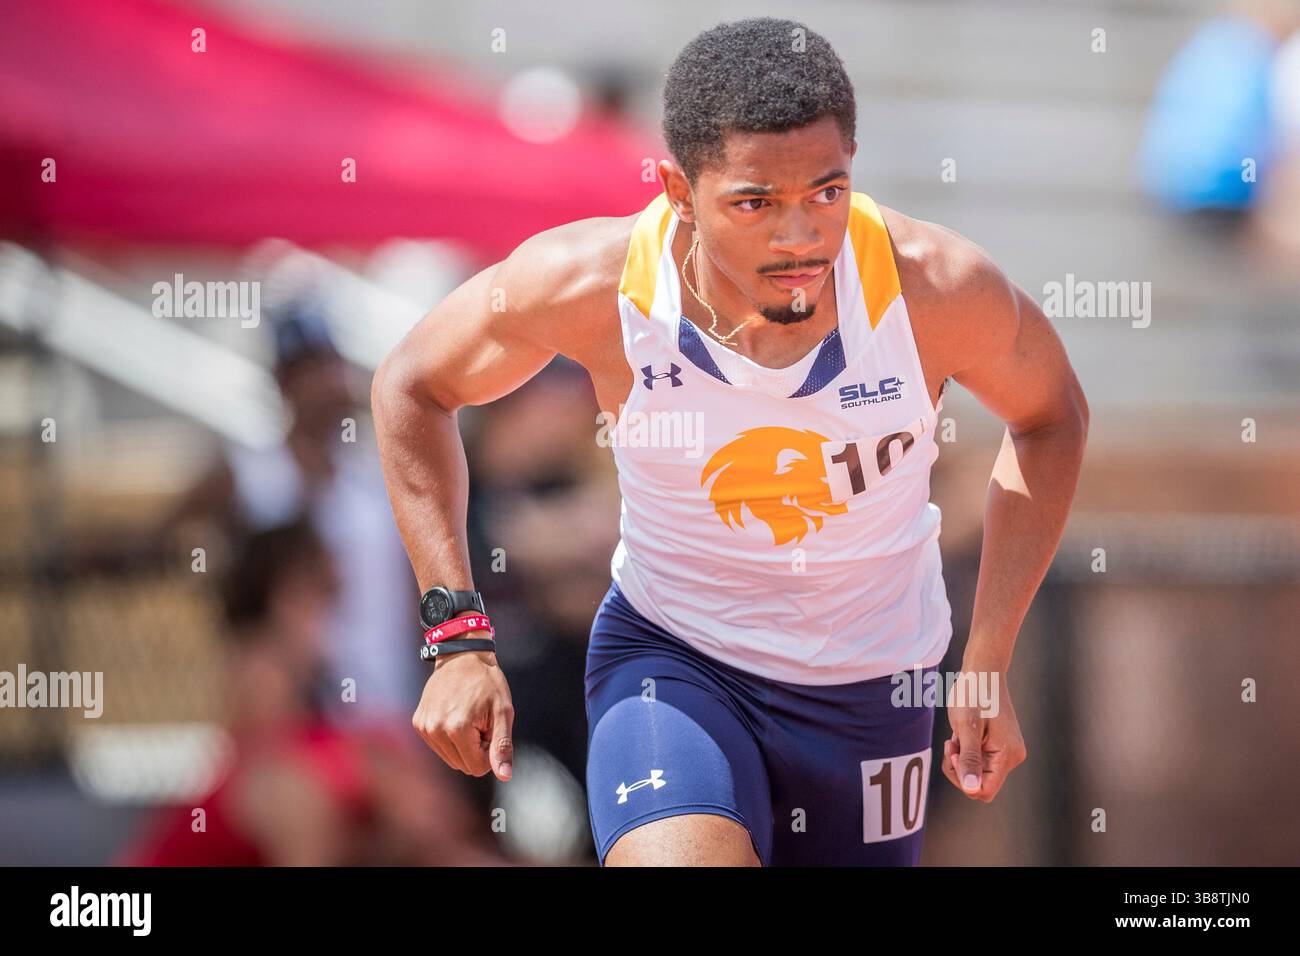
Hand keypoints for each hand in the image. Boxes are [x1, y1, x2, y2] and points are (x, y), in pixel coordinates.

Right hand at [411, 639, 513, 780]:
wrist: (462, 655)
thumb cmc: (488, 682)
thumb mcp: (503, 712)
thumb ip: (502, 746)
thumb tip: (505, 776)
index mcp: (457, 729)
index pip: (478, 767)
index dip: (489, 750)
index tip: (490, 726)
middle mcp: (435, 730)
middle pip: (463, 765)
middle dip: (476, 748)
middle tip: (479, 719)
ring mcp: (424, 727)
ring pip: (451, 758)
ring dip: (463, 743)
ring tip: (467, 715)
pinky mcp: (418, 723)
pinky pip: (439, 746)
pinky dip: (450, 736)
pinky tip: (454, 713)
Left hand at [941, 667, 1025, 802]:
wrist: (983, 671)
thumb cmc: (973, 694)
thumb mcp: (966, 727)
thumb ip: (969, 759)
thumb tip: (972, 789)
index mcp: (1007, 755)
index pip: (984, 791)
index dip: (964, 780)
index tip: (955, 753)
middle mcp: (1012, 757)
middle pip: (979, 784)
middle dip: (960, 767)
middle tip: (951, 742)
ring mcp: (1007, 752)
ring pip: (977, 773)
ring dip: (961, 758)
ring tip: (957, 735)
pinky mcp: (999, 746)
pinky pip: (979, 762)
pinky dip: (966, 751)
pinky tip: (963, 734)